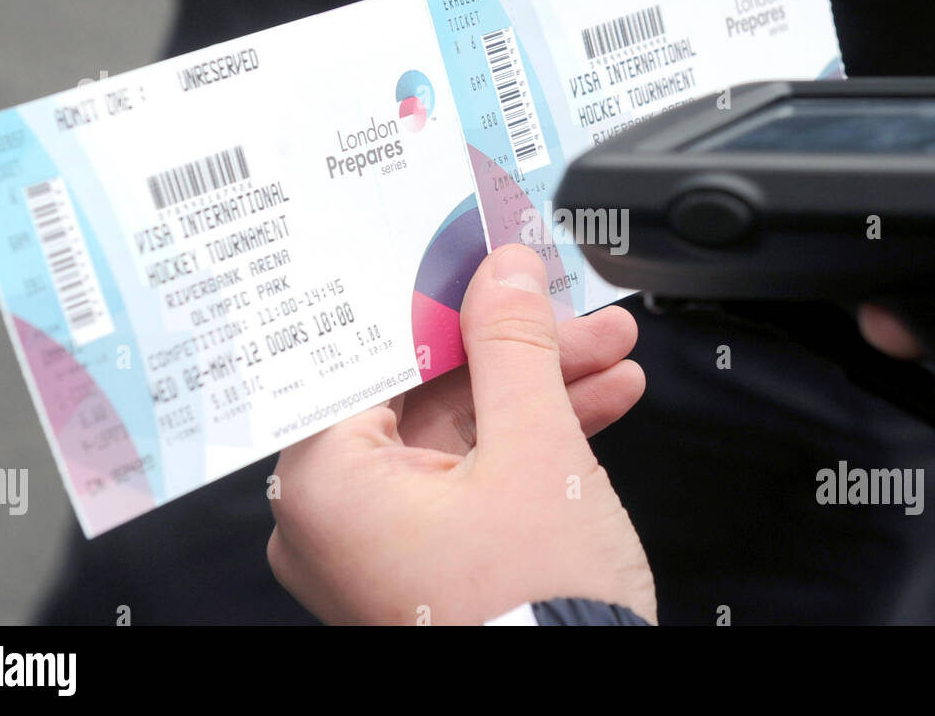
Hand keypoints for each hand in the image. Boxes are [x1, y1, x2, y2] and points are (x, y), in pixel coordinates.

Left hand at [267, 244, 654, 624]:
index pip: (368, 352)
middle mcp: (332, 518)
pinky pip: (470, 480)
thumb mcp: (536, 451)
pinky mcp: (425, 564)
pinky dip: (530, 444)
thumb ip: (514, 347)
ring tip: (610, 357)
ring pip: (460, 435)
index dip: (436, 297)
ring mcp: (379, 546)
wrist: (583, 713)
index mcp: (323, 482)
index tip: (482, 263)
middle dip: (517, 350)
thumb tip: (506, 275)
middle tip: (572, 313)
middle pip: (426, 393)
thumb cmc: (533, 612)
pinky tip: (598, 404)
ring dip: (538, 392)